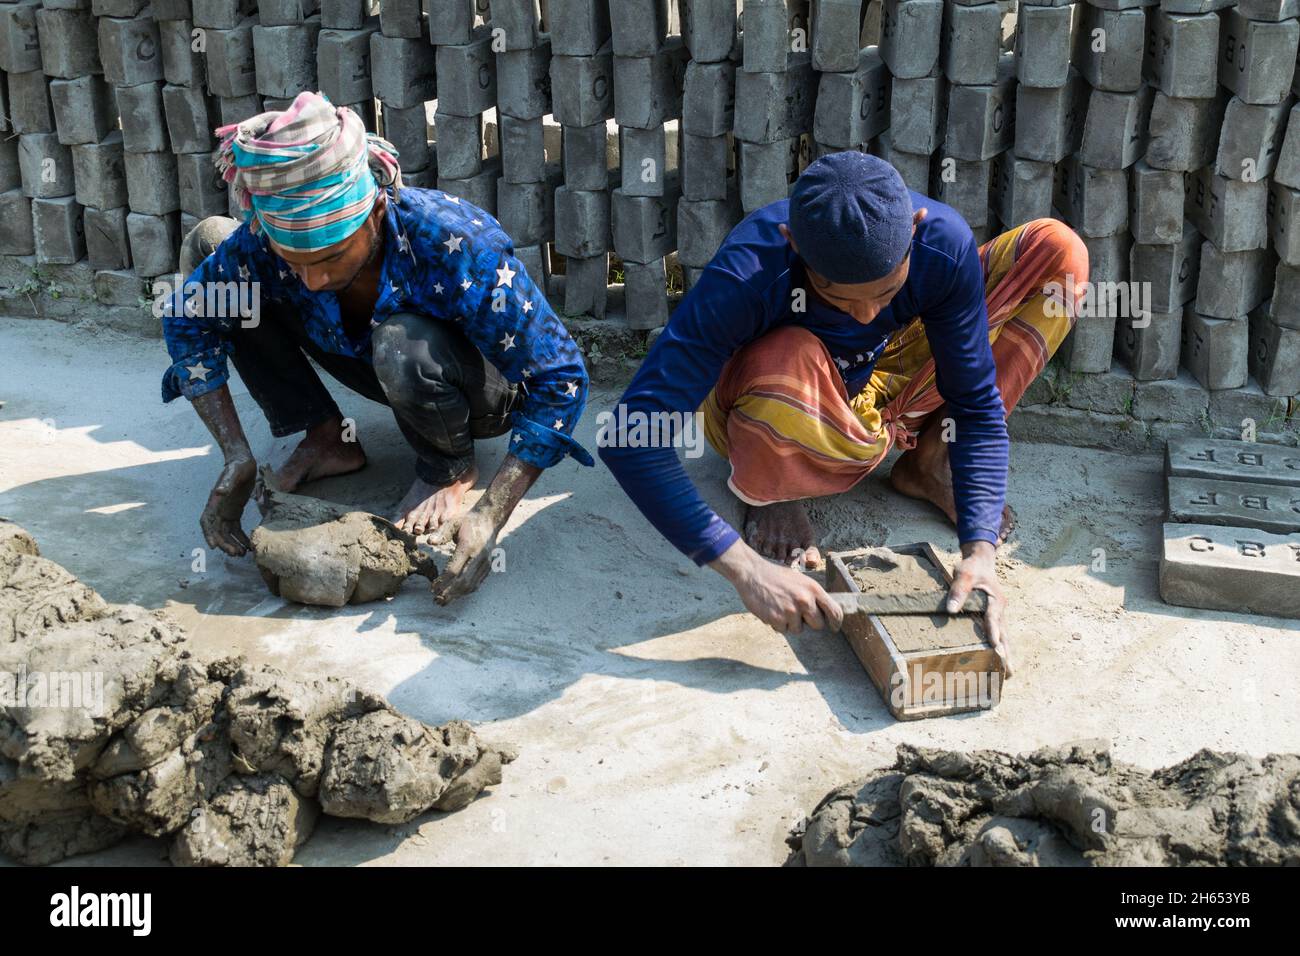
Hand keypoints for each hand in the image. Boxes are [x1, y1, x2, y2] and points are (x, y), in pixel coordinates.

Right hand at [201, 454, 255, 556]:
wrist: (243, 462)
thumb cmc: (237, 466)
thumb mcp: (233, 472)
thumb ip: (227, 482)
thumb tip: (219, 492)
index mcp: (215, 501)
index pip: (207, 521)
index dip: (209, 534)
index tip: (213, 545)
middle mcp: (218, 509)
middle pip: (217, 531)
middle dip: (224, 544)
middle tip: (236, 553)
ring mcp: (226, 512)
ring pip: (226, 533)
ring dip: (232, 544)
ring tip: (243, 553)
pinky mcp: (235, 512)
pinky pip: (235, 529)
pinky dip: (240, 538)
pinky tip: (248, 546)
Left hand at [430, 508, 498, 605]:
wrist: (489, 521)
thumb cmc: (467, 522)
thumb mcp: (453, 523)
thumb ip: (441, 533)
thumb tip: (430, 541)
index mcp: (468, 546)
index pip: (454, 569)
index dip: (443, 581)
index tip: (432, 587)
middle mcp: (478, 557)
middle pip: (463, 581)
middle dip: (449, 593)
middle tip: (436, 600)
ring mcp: (485, 563)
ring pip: (471, 585)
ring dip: (457, 595)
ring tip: (444, 601)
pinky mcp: (488, 567)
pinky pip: (477, 583)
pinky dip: (465, 591)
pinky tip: (455, 594)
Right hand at [710, 540, 843, 634]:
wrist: (752, 573)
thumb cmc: (776, 576)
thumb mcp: (800, 581)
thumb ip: (812, 596)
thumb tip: (823, 612)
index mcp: (813, 589)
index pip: (835, 611)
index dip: (836, 622)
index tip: (834, 627)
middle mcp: (805, 600)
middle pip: (818, 625)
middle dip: (809, 622)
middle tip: (797, 613)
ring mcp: (791, 611)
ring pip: (798, 629)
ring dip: (790, 623)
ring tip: (780, 607)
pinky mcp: (777, 619)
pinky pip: (783, 630)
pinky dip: (777, 623)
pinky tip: (771, 610)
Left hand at [947, 540, 1010, 677]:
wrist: (981, 561)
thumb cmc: (972, 568)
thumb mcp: (963, 574)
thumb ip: (958, 591)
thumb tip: (951, 610)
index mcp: (995, 600)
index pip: (994, 619)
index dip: (994, 633)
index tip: (996, 648)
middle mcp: (1001, 610)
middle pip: (1005, 634)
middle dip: (1007, 653)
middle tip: (1009, 672)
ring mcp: (1000, 614)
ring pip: (1005, 637)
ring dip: (1007, 654)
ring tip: (1008, 673)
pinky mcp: (995, 617)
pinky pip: (1000, 634)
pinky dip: (1001, 647)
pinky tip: (999, 659)